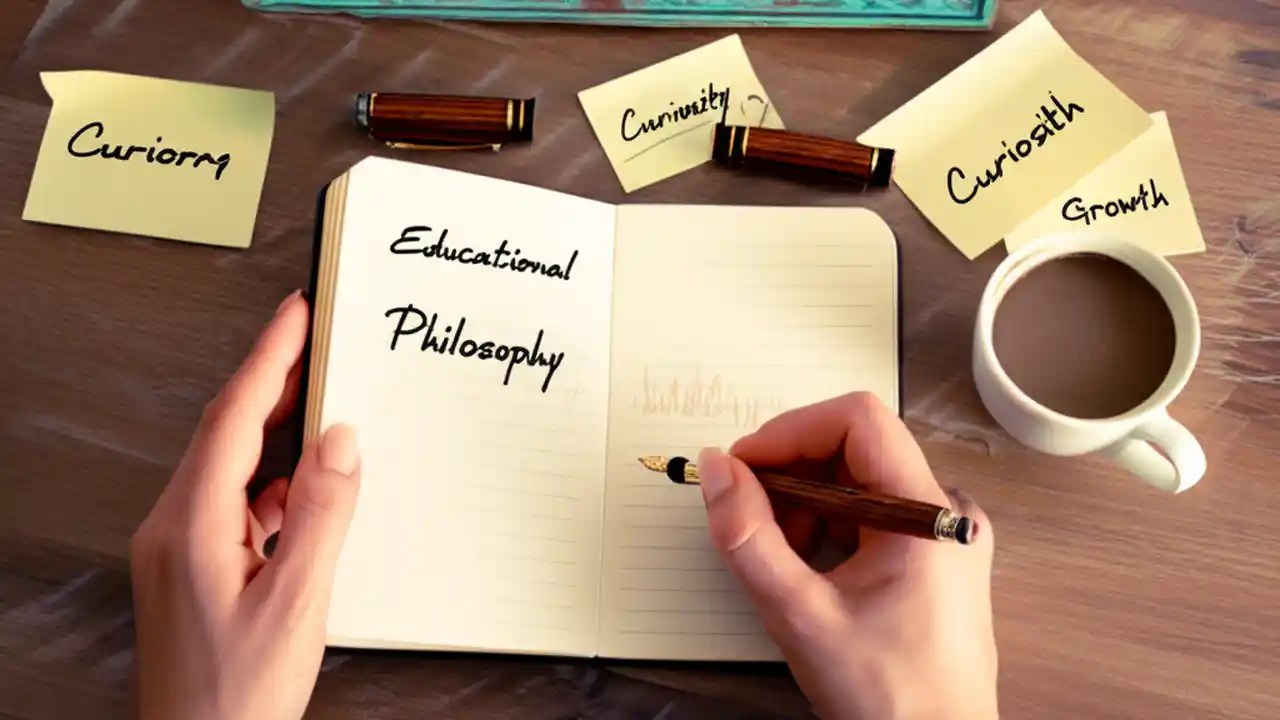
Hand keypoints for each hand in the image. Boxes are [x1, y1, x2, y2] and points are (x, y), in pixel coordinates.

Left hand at [131, 291, 361, 719]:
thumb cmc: (239, 695)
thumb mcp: (297, 602)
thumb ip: (322, 514)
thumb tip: (342, 438)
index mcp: (192, 525)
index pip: (234, 418)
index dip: (269, 359)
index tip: (296, 315)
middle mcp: (172, 526)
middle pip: (224, 431)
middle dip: (272, 381)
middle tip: (315, 340)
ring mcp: (175, 547)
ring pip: (226, 463)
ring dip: (272, 430)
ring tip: (320, 406)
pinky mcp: (188, 566)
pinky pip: (228, 499)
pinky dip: (268, 479)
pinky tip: (300, 493)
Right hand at [699, 392, 996, 719]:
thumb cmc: (891, 700)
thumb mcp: (800, 616)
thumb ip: (749, 538)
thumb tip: (718, 472)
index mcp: (928, 515)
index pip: (858, 420)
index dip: (791, 430)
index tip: (744, 464)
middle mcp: (944, 512)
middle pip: (856, 446)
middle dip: (790, 471)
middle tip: (746, 510)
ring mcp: (941, 534)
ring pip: (858, 480)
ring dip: (805, 501)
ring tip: (778, 554)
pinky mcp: (930, 557)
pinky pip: (870, 513)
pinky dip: (827, 526)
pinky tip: (805, 568)